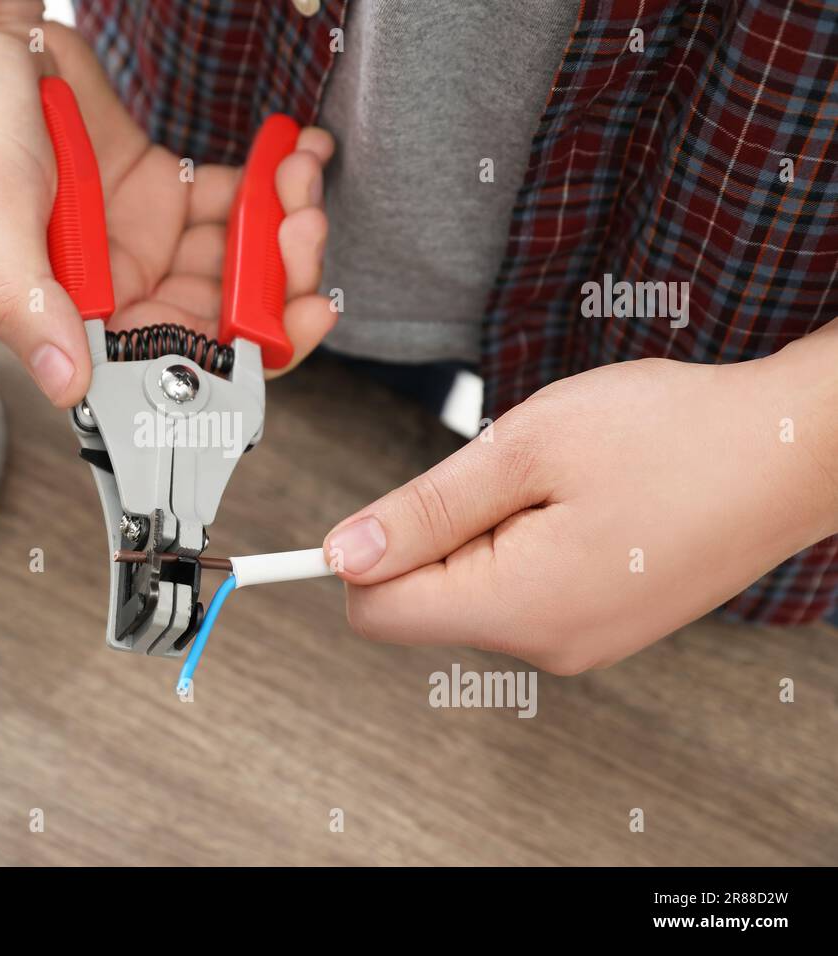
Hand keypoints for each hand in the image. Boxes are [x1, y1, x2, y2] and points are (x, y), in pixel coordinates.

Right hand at [0, 1, 336, 406]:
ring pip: (236, 261)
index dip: (241, 357)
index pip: (168, 364)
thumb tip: (67, 388)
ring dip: (282, 224)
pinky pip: (232, 200)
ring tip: (301, 173)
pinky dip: (272, 180)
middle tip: (307, 231)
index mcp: (73, 319)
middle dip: (279, 283)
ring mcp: (143, 242)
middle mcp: (115, 293)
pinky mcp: (161, 192)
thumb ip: (25, 301)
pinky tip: (300, 151)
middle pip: (219, 318)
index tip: (296, 320)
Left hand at [323, 321, 837, 673]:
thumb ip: (424, 511)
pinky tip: (584, 501)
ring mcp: (582, 640)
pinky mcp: (605, 623)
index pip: (378, 613)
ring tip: (561, 482)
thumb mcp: (525, 449)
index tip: (382, 505)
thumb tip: (343, 554)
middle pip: (423, 601)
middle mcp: (548, 644)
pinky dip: (525, 541)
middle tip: (510, 473)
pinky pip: (524, 589)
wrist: (798, 450)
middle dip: (436, 532)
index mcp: (520, 608)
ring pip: (474, 590)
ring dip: (486, 530)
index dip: (357, 557)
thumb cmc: (674, 434)